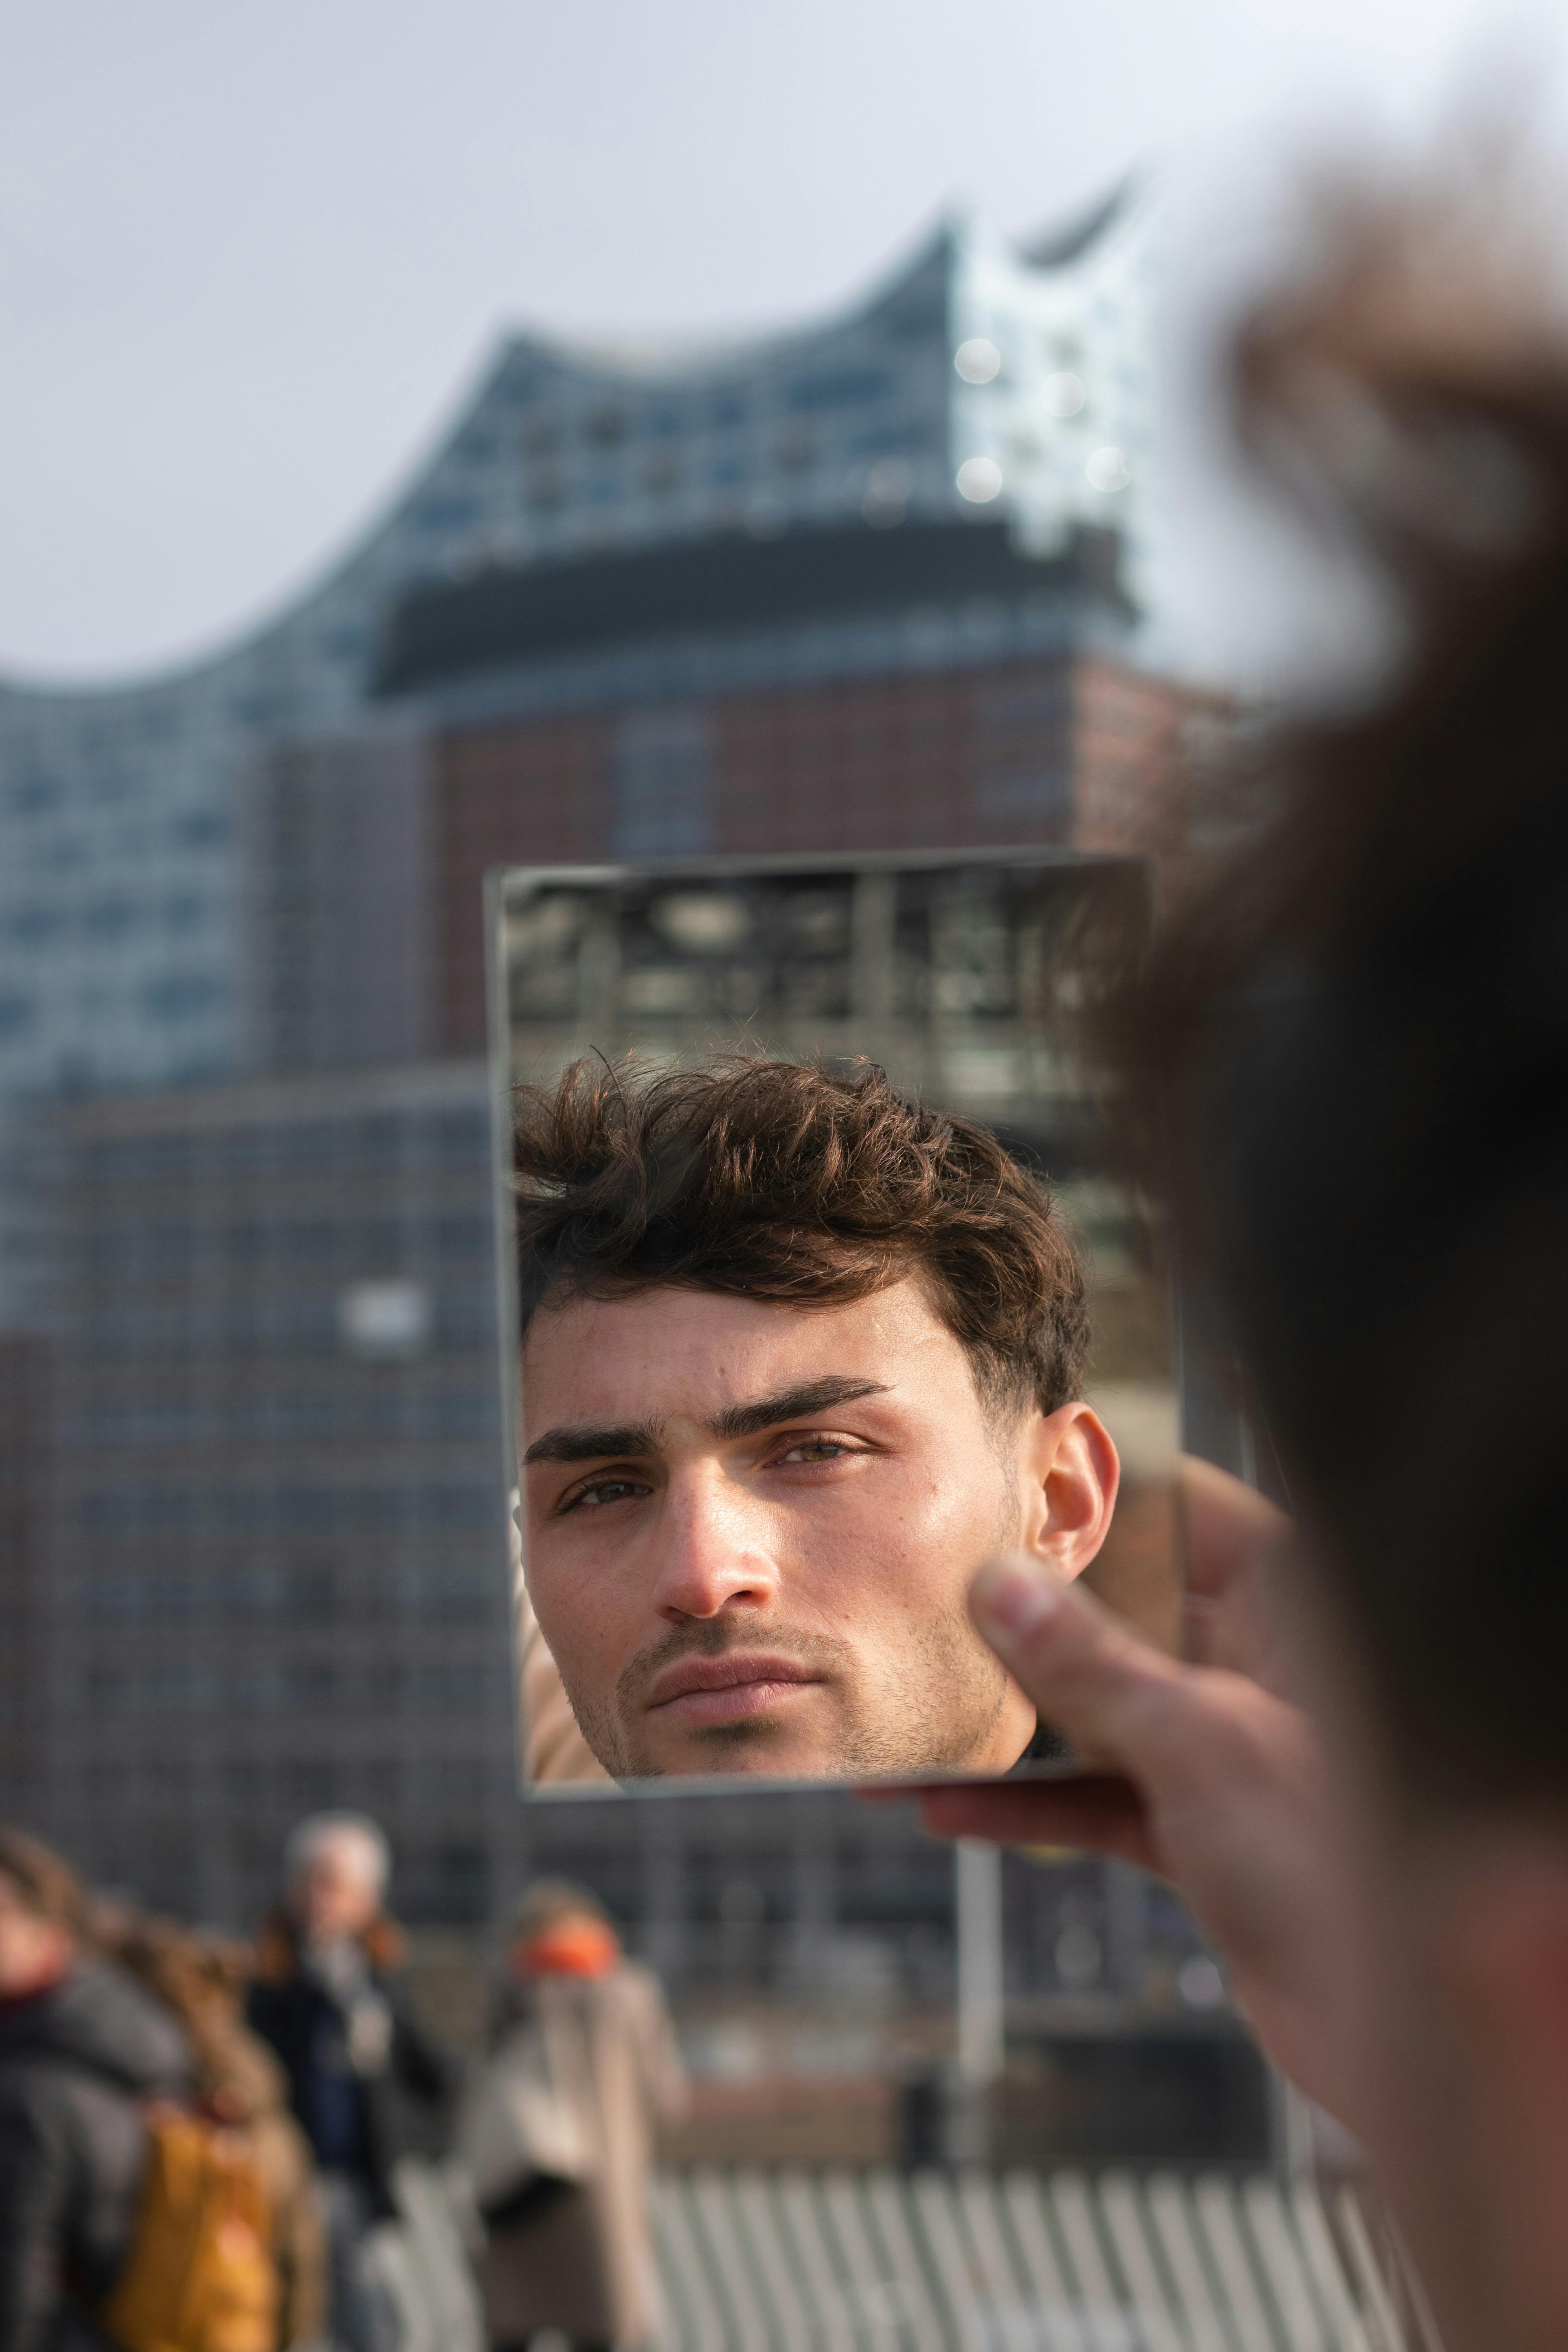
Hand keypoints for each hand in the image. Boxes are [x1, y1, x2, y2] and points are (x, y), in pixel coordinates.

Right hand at [918, 1463, 1372, 2128]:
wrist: (1404, 2028)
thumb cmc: (1343, 1864)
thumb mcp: (1198, 1744)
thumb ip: (1093, 1666)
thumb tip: (1002, 1586)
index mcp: (1297, 1615)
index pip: (1192, 1516)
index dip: (1108, 1504)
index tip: (1013, 1498)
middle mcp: (1267, 1671)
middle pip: (1135, 1615)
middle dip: (1037, 1620)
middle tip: (938, 1606)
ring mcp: (1236, 1754)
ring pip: (1111, 1714)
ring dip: (1017, 1724)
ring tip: (921, 1717)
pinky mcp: (1211, 1833)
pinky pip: (1105, 1799)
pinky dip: (1034, 1805)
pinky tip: (949, 1806)